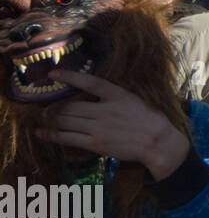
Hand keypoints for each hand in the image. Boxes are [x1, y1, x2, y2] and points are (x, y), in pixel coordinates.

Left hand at [37, 69, 189, 179]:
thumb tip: (93, 94)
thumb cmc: (149, 119)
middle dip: (53, 105)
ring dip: (49, 119)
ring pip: (65, 120)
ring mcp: (99, 127)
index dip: (70, 77)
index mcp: (118, 95)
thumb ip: (114, 97)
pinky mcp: (95, 143)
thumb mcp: (134, 100)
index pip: (90, 82)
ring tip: (42, 117)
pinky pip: (67, 137)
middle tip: (44, 106)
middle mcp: (105, 110)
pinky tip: (41, 132)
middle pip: (70, 105)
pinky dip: (51, 134)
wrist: (158, 142)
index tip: (54, 74)